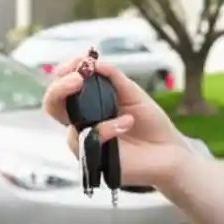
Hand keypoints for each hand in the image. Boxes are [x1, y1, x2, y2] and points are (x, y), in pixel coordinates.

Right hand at [42, 53, 194, 187]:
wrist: (170, 150)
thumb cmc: (150, 123)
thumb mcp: (133, 93)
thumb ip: (113, 78)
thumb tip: (95, 63)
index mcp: (87, 105)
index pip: (64, 87)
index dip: (65, 73)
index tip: (78, 62)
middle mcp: (81, 124)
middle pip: (53, 105)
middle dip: (58, 88)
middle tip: (76, 79)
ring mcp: (86, 143)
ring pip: (70, 127)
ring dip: (94, 110)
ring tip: (124, 110)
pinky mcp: (95, 161)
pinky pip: (90, 142)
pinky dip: (108, 129)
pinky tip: (127, 122)